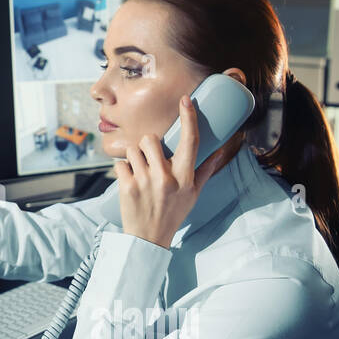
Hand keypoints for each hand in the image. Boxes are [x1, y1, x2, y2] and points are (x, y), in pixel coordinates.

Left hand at [112, 95, 235, 247]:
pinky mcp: (126, 187)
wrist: (148, 238)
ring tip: (140, 172)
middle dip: (148, 145)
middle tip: (149, 159)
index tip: (185, 100)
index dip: (189, 118)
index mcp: (185, 177)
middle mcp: (166, 177)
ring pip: (133, 149)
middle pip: (150, 139)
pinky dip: (122, 170)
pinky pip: (120, 163)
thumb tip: (219, 153)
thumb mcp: (193, 194)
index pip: (191, 142)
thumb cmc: (173, 213)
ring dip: (134, 157)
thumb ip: (204, 172)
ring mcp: (144, 182)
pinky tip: (129, 181)